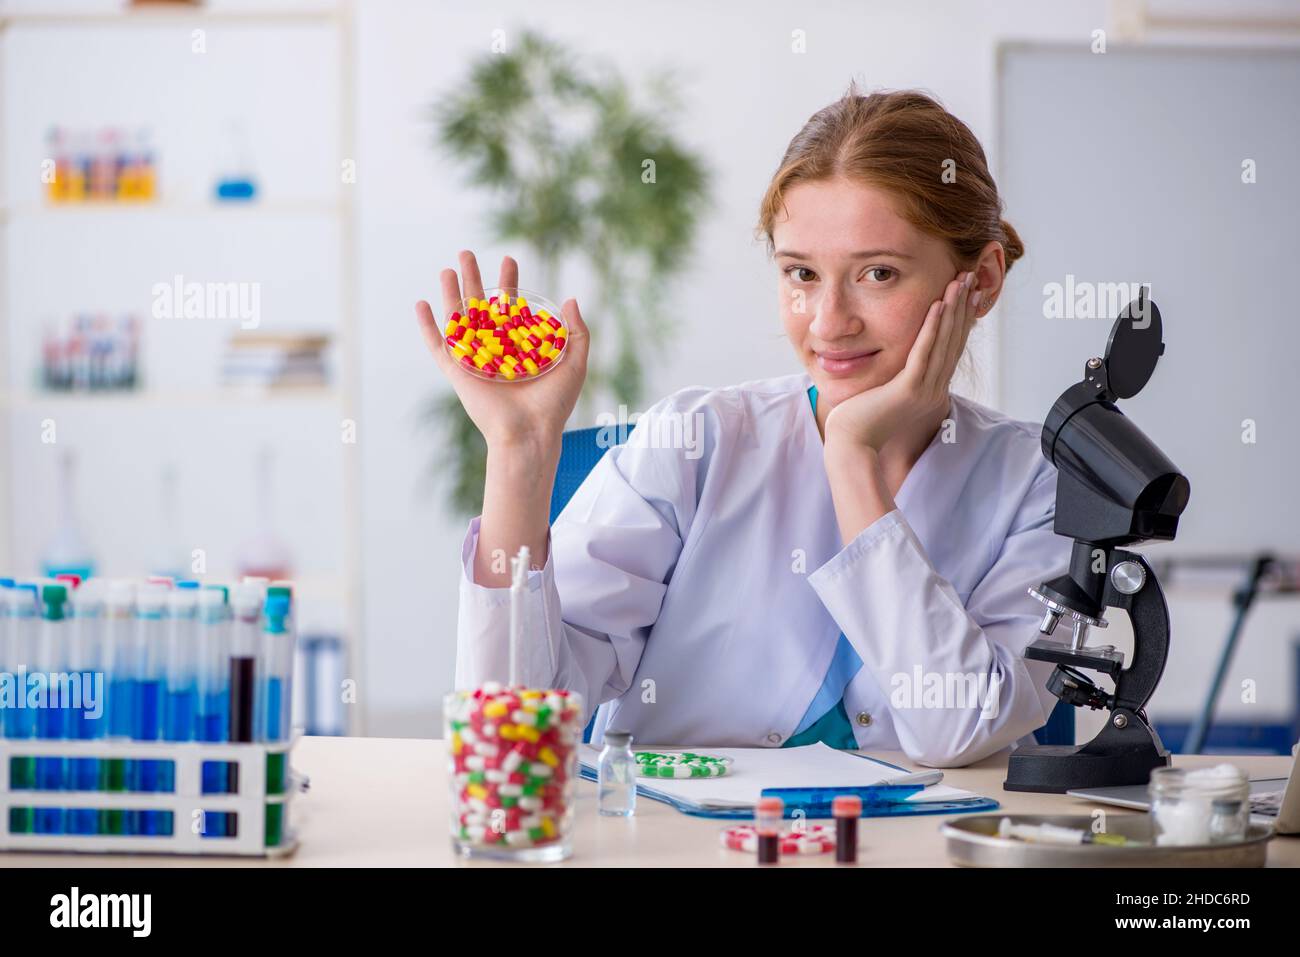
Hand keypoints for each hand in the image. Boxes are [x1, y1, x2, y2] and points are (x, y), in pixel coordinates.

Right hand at [416, 250, 589, 451]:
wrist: (530, 432)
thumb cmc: (553, 404)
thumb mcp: (574, 363)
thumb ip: (577, 333)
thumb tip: (571, 300)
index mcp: (519, 345)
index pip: (511, 307)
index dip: (509, 283)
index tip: (509, 259)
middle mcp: (494, 349)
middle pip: (480, 307)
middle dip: (474, 279)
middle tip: (467, 253)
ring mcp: (474, 359)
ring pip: (458, 320)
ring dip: (450, 293)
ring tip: (447, 269)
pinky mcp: (457, 372)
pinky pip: (439, 346)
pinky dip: (428, 326)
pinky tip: (421, 304)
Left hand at [824, 270, 979, 452]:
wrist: (851, 446)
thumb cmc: (860, 421)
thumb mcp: (885, 393)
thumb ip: (896, 377)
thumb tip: (895, 360)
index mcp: (930, 389)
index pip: (951, 348)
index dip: (961, 319)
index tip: (967, 293)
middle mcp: (934, 390)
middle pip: (954, 341)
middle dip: (963, 307)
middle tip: (971, 278)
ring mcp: (924, 391)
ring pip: (943, 343)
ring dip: (952, 310)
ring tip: (960, 282)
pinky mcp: (909, 390)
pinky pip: (923, 353)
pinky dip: (932, 328)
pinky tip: (938, 305)